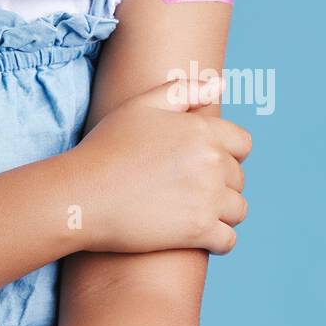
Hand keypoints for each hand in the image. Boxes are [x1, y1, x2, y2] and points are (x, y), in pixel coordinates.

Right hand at [65, 83, 250, 254]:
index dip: (226, 152)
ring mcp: (207, 199)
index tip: (201, 161)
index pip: (243, 143)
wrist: (83, 194)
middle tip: (185, 186)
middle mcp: (212, 163)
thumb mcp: (140, 106)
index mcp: (202, 131)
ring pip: (237, 209)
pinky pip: (228, 239)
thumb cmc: (107, 147)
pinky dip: (217, 239)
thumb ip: (184, 91)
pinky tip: (195, 233)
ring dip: (221, 211)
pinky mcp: (198, 231)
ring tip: (191, 209)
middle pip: (238, 177)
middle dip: (219, 182)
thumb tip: (220, 85)